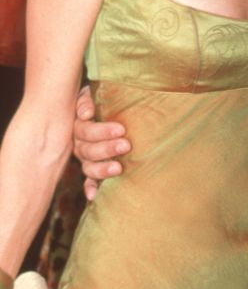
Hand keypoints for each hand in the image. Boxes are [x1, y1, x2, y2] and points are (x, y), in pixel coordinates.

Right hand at [73, 86, 130, 200]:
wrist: (108, 105)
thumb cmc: (104, 98)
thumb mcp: (94, 93)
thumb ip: (87, 99)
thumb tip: (86, 113)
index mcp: (80, 125)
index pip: (85, 130)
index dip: (101, 131)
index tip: (121, 129)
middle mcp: (80, 143)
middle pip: (87, 150)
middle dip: (107, 148)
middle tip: (126, 145)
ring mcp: (86, 158)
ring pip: (88, 166)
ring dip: (102, 168)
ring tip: (118, 167)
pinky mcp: (93, 170)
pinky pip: (89, 181)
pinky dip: (91, 188)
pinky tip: (94, 196)